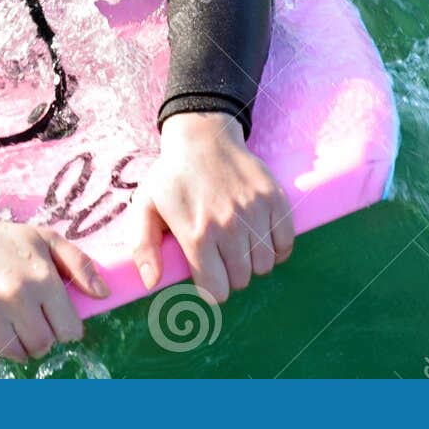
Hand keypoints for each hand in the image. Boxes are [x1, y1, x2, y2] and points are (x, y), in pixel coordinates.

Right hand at [0, 202, 110, 368]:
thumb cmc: (2, 241)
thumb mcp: (45, 239)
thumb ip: (80, 264)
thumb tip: (104, 294)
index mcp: (40, 277)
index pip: (69, 330)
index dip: (65, 327)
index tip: (54, 318)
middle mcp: (13, 296)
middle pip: (42, 345)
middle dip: (41, 339)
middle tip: (30, 322)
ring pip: (14, 355)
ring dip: (15, 346)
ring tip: (8, 325)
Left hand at [131, 111, 295, 300]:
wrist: (204, 137)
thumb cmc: (173, 176)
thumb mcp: (145, 207)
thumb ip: (143, 247)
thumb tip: (152, 282)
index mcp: (196, 234)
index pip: (216, 291)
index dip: (211, 289)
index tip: (208, 276)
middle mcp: (228, 226)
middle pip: (242, 280)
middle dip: (231, 275)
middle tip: (222, 256)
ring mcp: (255, 212)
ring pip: (265, 265)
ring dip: (253, 262)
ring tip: (239, 245)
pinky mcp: (275, 200)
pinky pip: (285, 243)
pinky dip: (276, 247)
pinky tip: (260, 237)